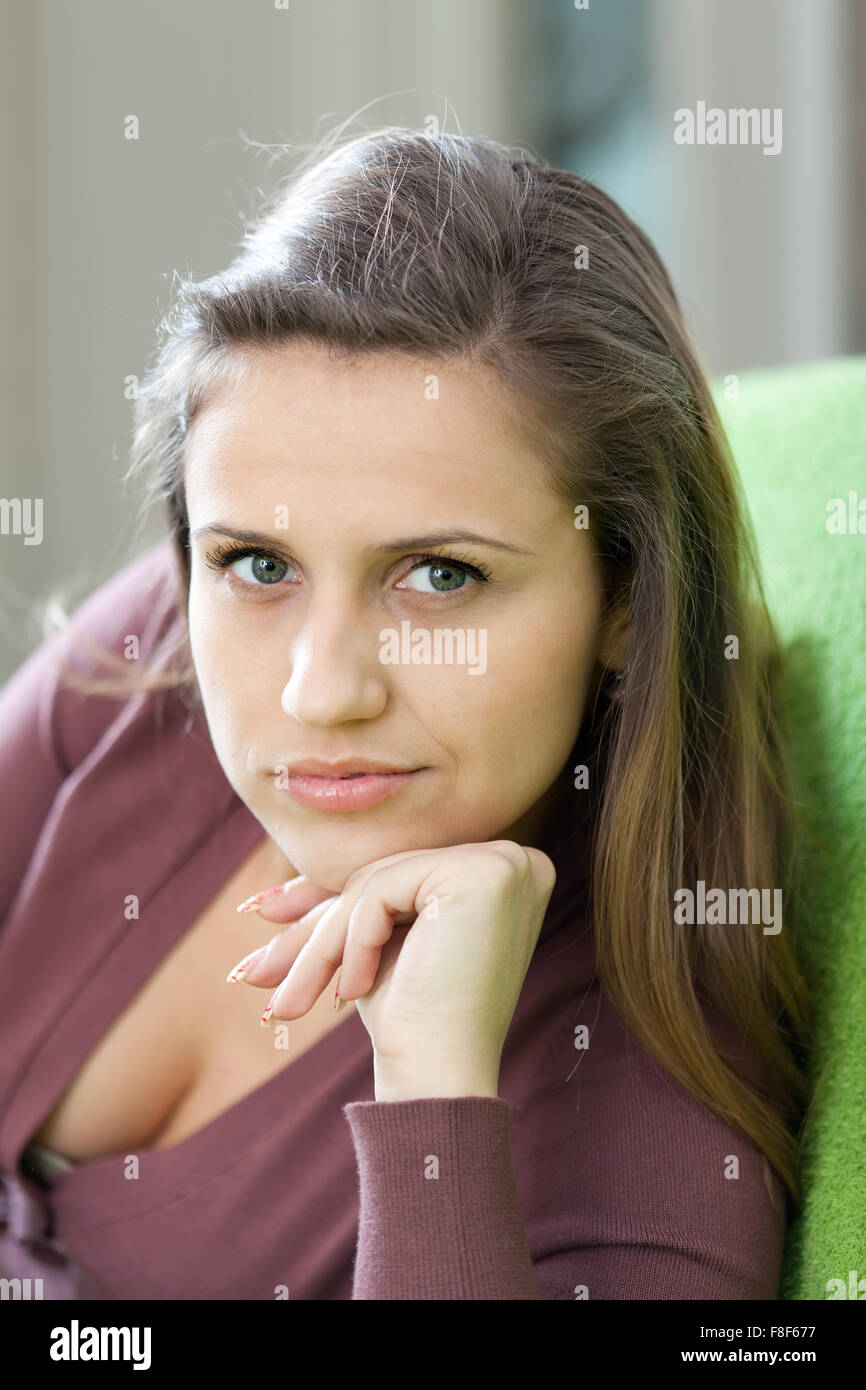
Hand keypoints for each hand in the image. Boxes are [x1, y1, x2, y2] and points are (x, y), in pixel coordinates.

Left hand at [229, 841, 556, 1092]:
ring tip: (289, 1001)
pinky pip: (382, 890)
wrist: (441, 1079)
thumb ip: (346, 902)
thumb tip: (263, 899)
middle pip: (385, 874)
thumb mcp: (377, 943)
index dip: (332, 901)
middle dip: (315, 925)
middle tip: (251, 970)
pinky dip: (354, 942)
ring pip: (377, 881)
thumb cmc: (413, 1018)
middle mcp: (516, 860)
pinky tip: (352, 992)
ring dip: (324, 943)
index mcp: (500, 871)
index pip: (398, 871)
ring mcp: (505, 864)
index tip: (266, 915)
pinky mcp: (482, 876)